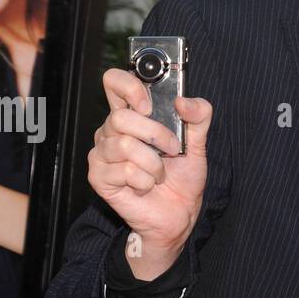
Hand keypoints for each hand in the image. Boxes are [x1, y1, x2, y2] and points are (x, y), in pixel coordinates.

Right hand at [89, 68, 213, 259]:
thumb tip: (184, 101)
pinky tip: (146, 186)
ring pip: (124, 145)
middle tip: (171, 151)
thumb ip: (198, 117)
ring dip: (153, 163)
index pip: (114, 82)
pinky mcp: (99, 176)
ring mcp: (102, 154)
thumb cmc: (182, 178)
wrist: (178, 215)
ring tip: (159, 174)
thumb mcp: (198, 144)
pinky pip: (124, 170)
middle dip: (155, 134)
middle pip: (120, 116)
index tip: (149, 105)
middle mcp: (112, 131)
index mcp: (132, 115)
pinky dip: (145, 181)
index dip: (129, 87)